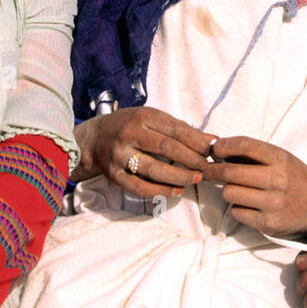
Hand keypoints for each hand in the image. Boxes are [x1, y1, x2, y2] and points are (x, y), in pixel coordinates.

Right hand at [74, 106, 214, 196]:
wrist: (94, 138)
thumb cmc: (130, 126)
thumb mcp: (152, 119)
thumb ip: (180, 129)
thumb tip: (212, 140)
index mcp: (141, 117)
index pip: (174, 129)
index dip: (196, 141)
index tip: (210, 150)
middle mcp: (129, 134)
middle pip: (166, 148)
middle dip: (190, 159)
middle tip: (205, 167)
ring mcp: (120, 155)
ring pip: (153, 169)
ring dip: (178, 176)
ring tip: (195, 179)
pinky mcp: (115, 175)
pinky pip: (140, 187)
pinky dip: (161, 191)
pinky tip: (177, 190)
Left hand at [203, 136, 306, 237]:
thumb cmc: (294, 177)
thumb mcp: (281, 158)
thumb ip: (253, 153)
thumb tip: (216, 148)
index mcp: (280, 158)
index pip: (244, 145)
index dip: (223, 146)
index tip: (214, 149)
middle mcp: (278, 180)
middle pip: (230, 172)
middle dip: (213, 170)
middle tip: (207, 171)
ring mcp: (274, 203)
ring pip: (229, 193)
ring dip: (228, 190)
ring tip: (237, 189)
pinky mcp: (269, 224)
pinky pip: (237, 212)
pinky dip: (237, 208)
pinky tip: (248, 205)